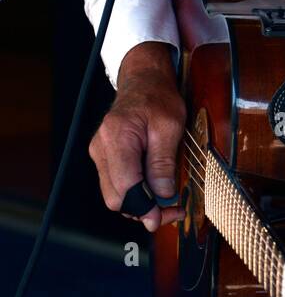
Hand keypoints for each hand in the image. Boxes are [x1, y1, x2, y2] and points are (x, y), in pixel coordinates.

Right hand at [88, 41, 184, 231]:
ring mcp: (99, 153)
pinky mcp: (104, 156)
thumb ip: (163, 163)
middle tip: (172, 211)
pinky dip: (134, 193)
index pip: (125, 188)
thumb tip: (162, 195)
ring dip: (139, 204)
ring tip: (167, 202)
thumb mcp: (170, 127)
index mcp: (117, 138)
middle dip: (144, 210)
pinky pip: (116, 184)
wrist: (143, 80)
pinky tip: (153, 190)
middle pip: (116, 198)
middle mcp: (102, 148)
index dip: (145, 208)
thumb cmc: (158, 98)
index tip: (165, 216)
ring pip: (114, 195)